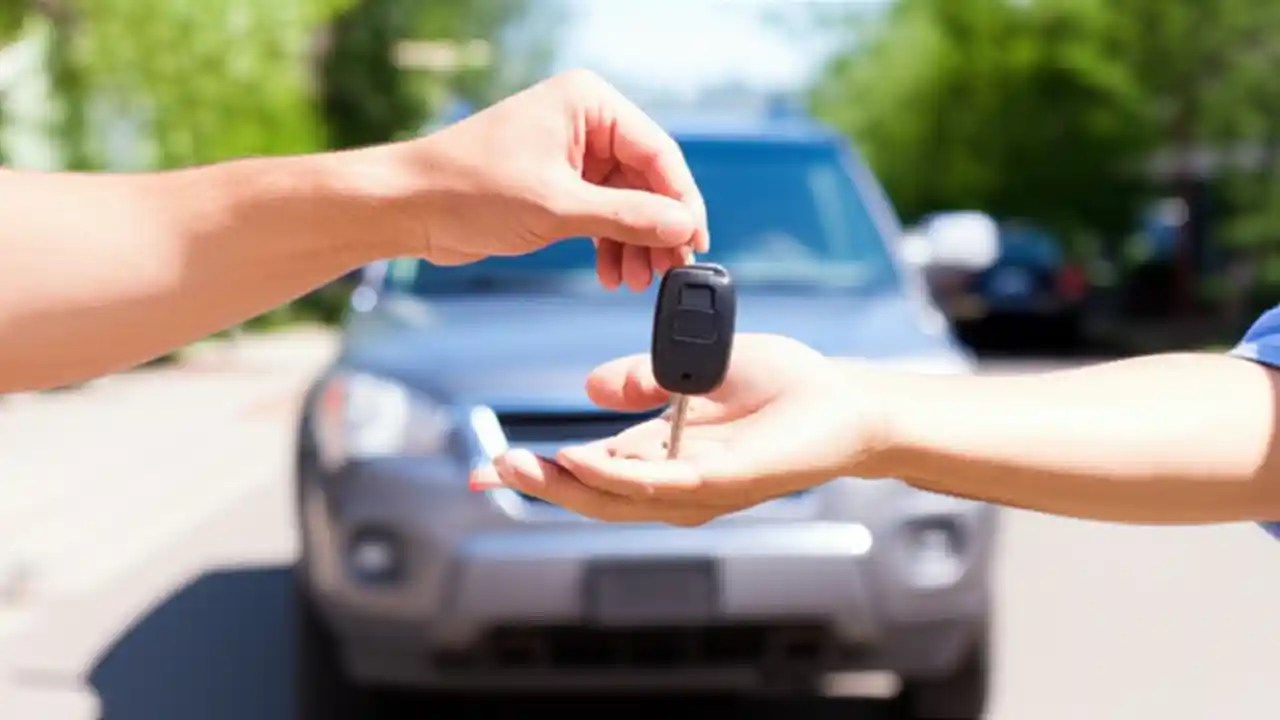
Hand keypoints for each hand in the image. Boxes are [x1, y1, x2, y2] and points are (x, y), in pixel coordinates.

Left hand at [396, 69, 708, 289]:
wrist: (408, 207)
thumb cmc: (469, 189)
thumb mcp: (558, 207)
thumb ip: (627, 217)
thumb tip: (684, 227)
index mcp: (588, 103)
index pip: (657, 153)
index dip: (681, 202)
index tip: (696, 243)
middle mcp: (585, 121)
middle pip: (646, 180)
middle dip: (656, 230)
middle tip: (670, 273)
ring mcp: (571, 153)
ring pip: (626, 202)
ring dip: (634, 243)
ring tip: (637, 282)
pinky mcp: (557, 183)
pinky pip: (601, 214)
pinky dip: (609, 243)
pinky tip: (612, 274)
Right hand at [469, 335, 891, 524]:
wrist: (845, 400)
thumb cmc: (782, 387)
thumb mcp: (695, 369)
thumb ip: (643, 378)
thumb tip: (590, 389)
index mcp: (664, 457)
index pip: (594, 472)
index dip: (544, 470)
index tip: (492, 464)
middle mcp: (676, 484)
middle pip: (597, 495)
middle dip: (543, 485)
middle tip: (494, 469)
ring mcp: (700, 489)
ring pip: (621, 498)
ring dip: (569, 486)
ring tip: (524, 467)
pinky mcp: (728, 481)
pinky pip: (665, 483)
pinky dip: (621, 477)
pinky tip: (584, 462)